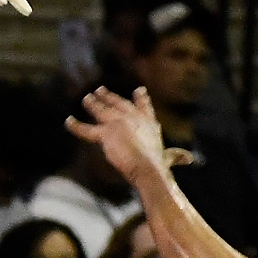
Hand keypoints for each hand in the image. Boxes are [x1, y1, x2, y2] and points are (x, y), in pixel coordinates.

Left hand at [67, 87, 193, 189]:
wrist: (148, 168)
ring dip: (93, 103)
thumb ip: (176, 156)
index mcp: (149, 124)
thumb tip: (189, 159)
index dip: (141, 99)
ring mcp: (118, 123)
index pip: (144, 108)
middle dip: (110, 97)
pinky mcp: (105, 133)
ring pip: (101, 111)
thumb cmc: (159, 165)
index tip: (139, 90)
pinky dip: (76, 126)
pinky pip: (86, 129)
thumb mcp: (168, 157)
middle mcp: (133, 119)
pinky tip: (68, 121)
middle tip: (101, 90)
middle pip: (119, 104)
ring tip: (87, 98)